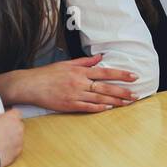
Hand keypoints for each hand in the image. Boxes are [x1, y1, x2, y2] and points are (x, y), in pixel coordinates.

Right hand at [0, 55, 139, 113]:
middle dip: (123, 91)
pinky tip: (109, 109)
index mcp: (80, 70)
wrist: (30, 85)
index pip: (105, 72)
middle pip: (106, 87)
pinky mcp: (69, 105)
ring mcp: (75, 94)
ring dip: (115, 101)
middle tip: (136, 94)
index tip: (134, 77)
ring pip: (99, 98)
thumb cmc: (48, 74)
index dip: (121, 74)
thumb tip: (100, 57)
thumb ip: (85, 62)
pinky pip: (87, 107)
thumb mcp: (67, 63)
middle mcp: (79, 82)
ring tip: (127, 103)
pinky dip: (99, 108)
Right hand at [0, 90, 23, 166]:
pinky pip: (14, 150)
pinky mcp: (15, 156)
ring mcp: (18, 144)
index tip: (0, 117)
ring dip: (10, 137)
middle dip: (10, 125)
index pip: (15, 113)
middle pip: (17, 125)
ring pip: (17, 138)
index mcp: (12, 119)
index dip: (8, 114)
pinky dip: (8, 149)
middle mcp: (18, 131)